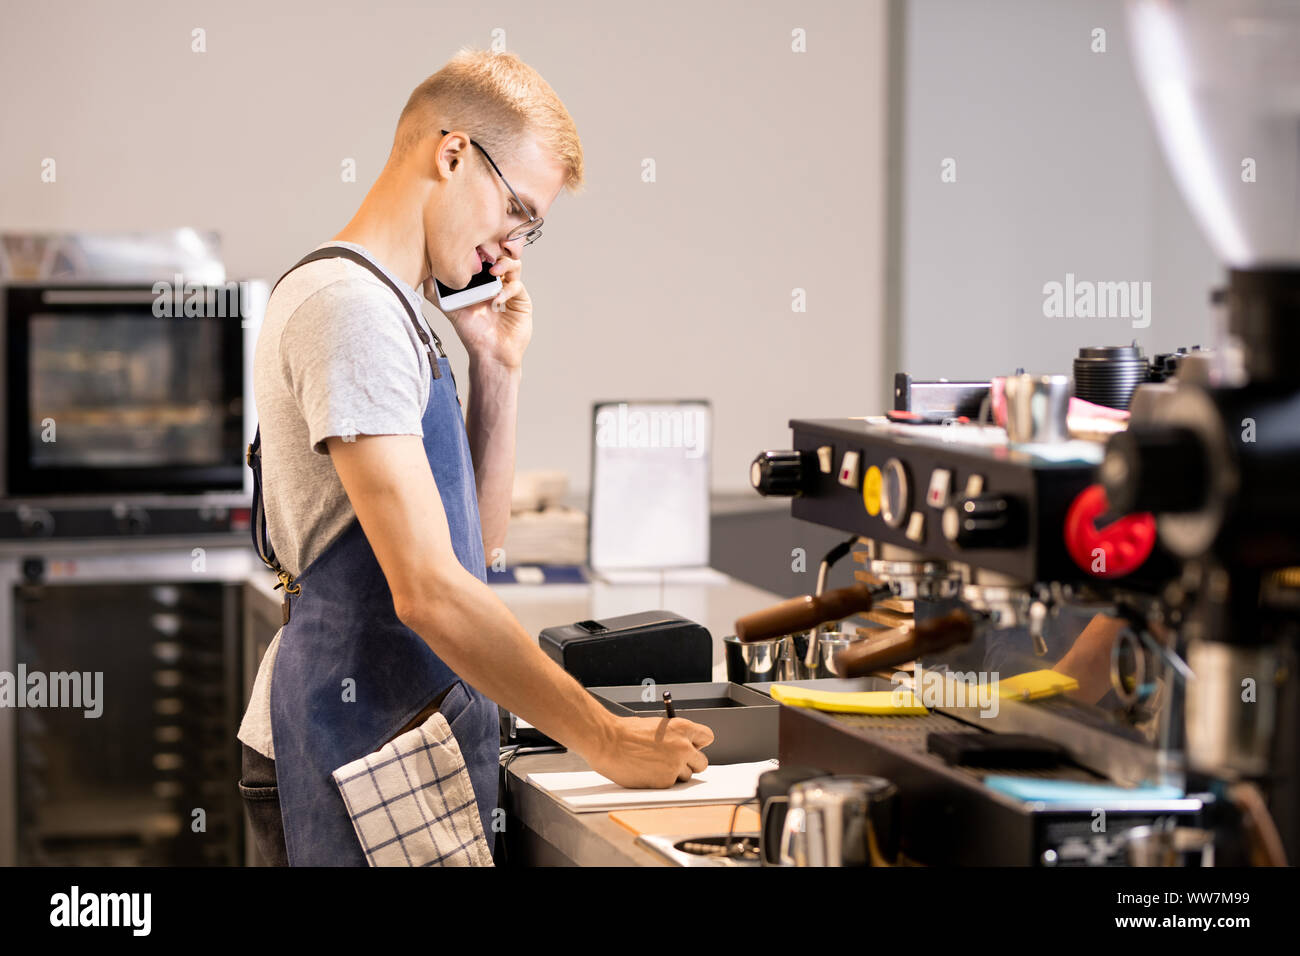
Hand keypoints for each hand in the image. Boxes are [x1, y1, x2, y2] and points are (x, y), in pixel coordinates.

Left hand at [425, 252, 530, 369]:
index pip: (485, 256)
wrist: (489, 354)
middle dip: (496, 249)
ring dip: (504, 264)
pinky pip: (517, 286)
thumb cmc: (471, 333)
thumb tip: (425, 275)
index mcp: (482, 281)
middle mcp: (497, 283)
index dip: (481, 248)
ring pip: (514, 265)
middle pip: (501, 255)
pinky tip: (496, 300)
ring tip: (493, 271)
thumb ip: (437, 294)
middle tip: (486, 252)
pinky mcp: (522, 301)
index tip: (472, 245)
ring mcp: (511, 290)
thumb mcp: (450, 310)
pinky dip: (506, 290)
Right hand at [586, 715, 713, 788]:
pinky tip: (648, 772)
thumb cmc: (626, 732)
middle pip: (702, 762)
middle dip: (691, 763)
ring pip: (687, 776)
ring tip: (656, 766)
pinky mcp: (665, 782)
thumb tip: (683, 744)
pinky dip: (662, 781)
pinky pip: (671, 785)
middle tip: (676, 761)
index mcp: (682, 728)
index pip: (707, 737)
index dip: (698, 743)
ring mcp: (675, 766)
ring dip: (676, 774)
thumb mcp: (657, 725)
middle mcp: (683, 747)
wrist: (608, 742)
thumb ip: (674, 735)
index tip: (692, 746)